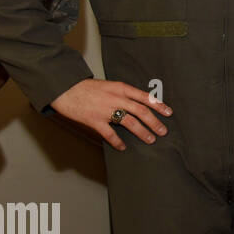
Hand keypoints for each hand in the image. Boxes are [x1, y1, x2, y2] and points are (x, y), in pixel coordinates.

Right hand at [49, 78, 171, 151]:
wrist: (65, 88)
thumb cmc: (87, 88)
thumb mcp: (109, 86)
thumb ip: (123, 94)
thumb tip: (138, 104)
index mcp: (121, 88)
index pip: (145, 97)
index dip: (159, 105)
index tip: (169, 113)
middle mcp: (116, 98)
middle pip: (141, 111)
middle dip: (155, 122)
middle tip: (163, 131)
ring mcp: (106, 110)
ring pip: (130, 123)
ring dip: (142, 132)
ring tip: (150, 140)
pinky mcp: (94, 120)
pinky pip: (110, 134)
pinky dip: (118, 142)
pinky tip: (123, 147)